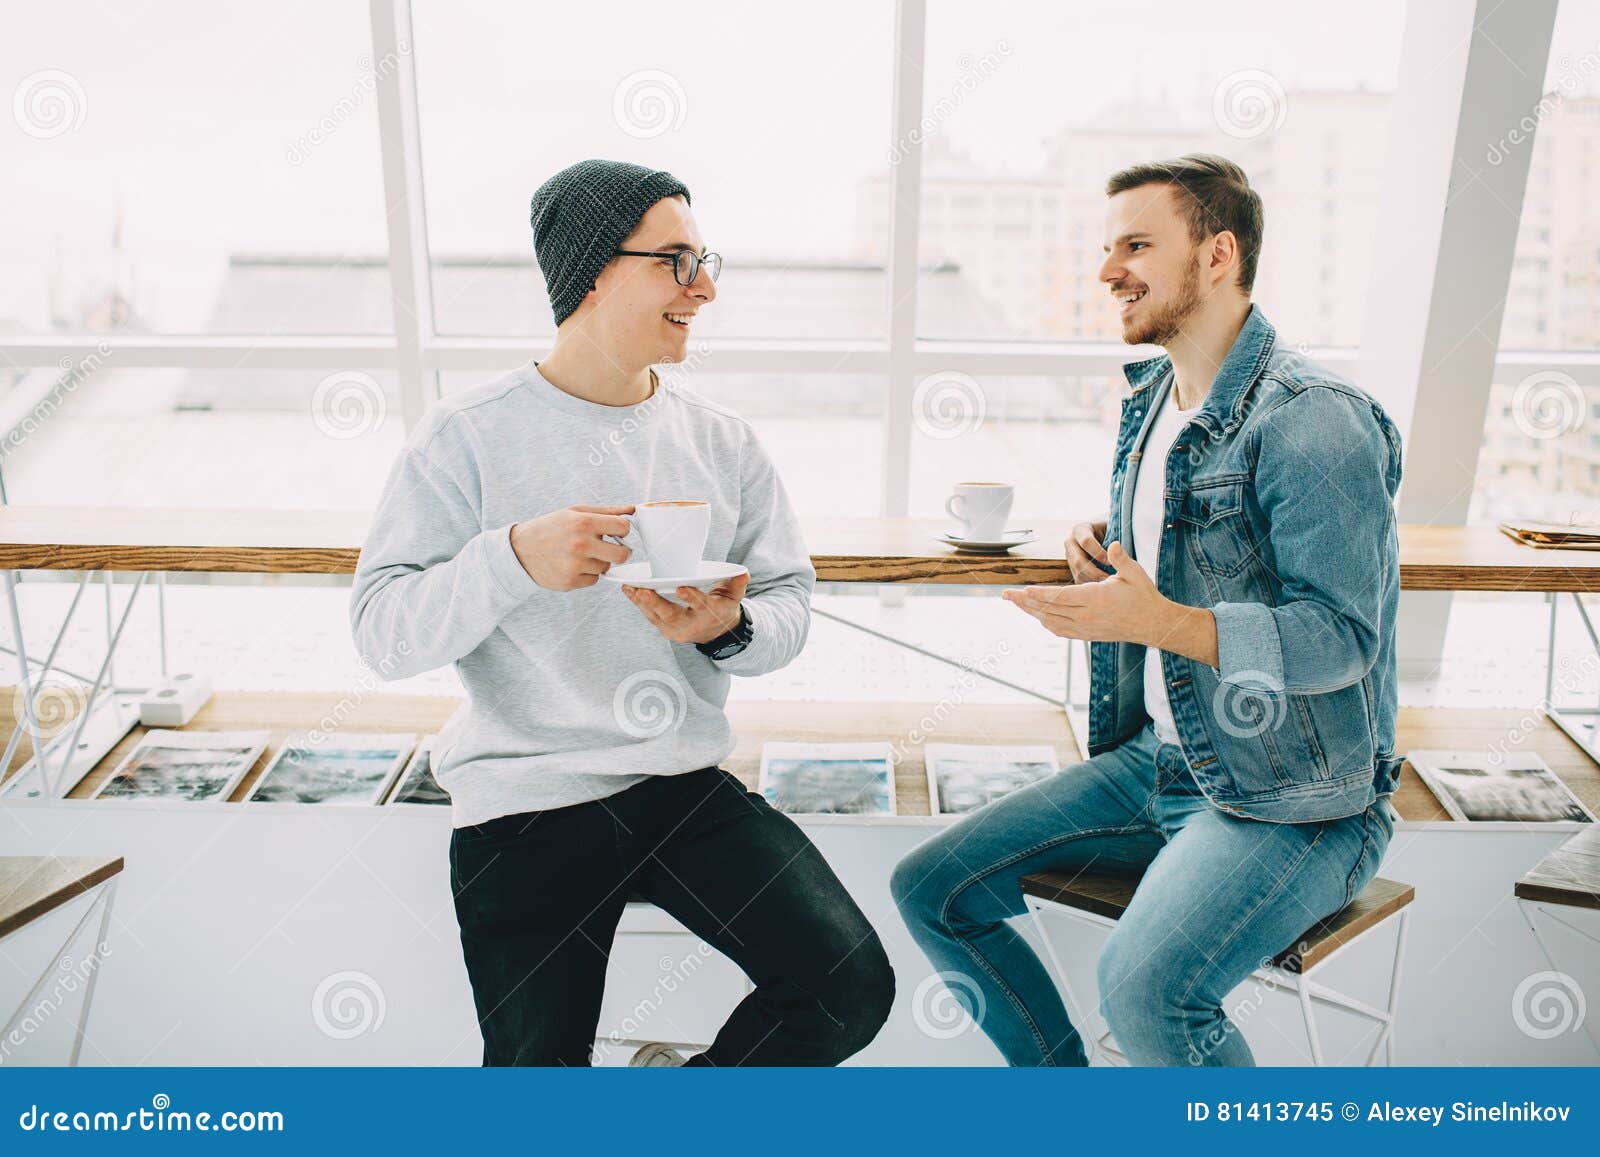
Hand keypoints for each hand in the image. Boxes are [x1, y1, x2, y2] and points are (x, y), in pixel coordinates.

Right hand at [509, 504, 633, 591]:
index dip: (622, 529)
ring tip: (581, 554)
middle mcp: (580, 544)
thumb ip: (606, 511)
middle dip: (620, 551)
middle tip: (610, 548)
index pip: (623, 527)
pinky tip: (573, 565)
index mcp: (583, 522)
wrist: (520, 549)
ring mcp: (575, 565)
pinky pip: (594, 580)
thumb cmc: (552, 527)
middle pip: (623, 554)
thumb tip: (633, 510)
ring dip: (599, 562)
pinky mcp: (570, 582)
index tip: (615, 531)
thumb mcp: (575, 512)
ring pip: (606, 568)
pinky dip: (588, 574)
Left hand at [623, 571, 749, 644]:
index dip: (692, 598)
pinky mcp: (664, 629)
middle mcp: (692, 625)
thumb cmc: (722, 607)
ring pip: (656, 617)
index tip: (682, 588)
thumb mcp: (733, 596)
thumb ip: (737, 584)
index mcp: (711, 614)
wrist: (716, 632)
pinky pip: (649, 616)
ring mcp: (676, 630)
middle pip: (672, 616)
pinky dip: (638, 603)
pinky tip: (629, 590)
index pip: (701, 606)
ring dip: (641, 602)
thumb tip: (743, 573)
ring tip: (630, 588)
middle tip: (643, 591)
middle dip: (656, 603)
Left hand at [1003, 541, 1219, 665]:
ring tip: (1016, 603)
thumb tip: (1111, 544)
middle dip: (1025, 602)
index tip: (1022, 590)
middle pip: (1048, 610)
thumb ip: (1120, 558)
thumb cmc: (1143, 595)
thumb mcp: (1133, 572)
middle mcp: (1086, 616)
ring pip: (1051, 621)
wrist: (1153, 624)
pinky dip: (1046, 622)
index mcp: (1094, 599)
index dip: (1039, 594)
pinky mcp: (1087, 634)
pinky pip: (1060, 630)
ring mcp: (1085, 627)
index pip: (1060, 597)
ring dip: (1031, 612)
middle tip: (1006, 594)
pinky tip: (1038, 616)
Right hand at [1066, 516, 1110, 582]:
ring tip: (1109, 586)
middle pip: (1078, 561)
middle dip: (1095, 572)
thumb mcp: (1114, 530)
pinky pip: (1079, 580)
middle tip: (1110, 580)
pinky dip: (1091, 586)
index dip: (1099, 553)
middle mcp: (1070, 543)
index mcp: (1080, 529)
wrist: (1106, 536)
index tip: (1112, 562)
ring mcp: (1069, 557)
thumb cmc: (1113, 531)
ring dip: (1093, 581)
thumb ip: (1114, 540)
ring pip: (1078, 573)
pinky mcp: (1072, 569)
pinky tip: (1103, 588)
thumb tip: (1115, 547)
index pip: (1086, 542)